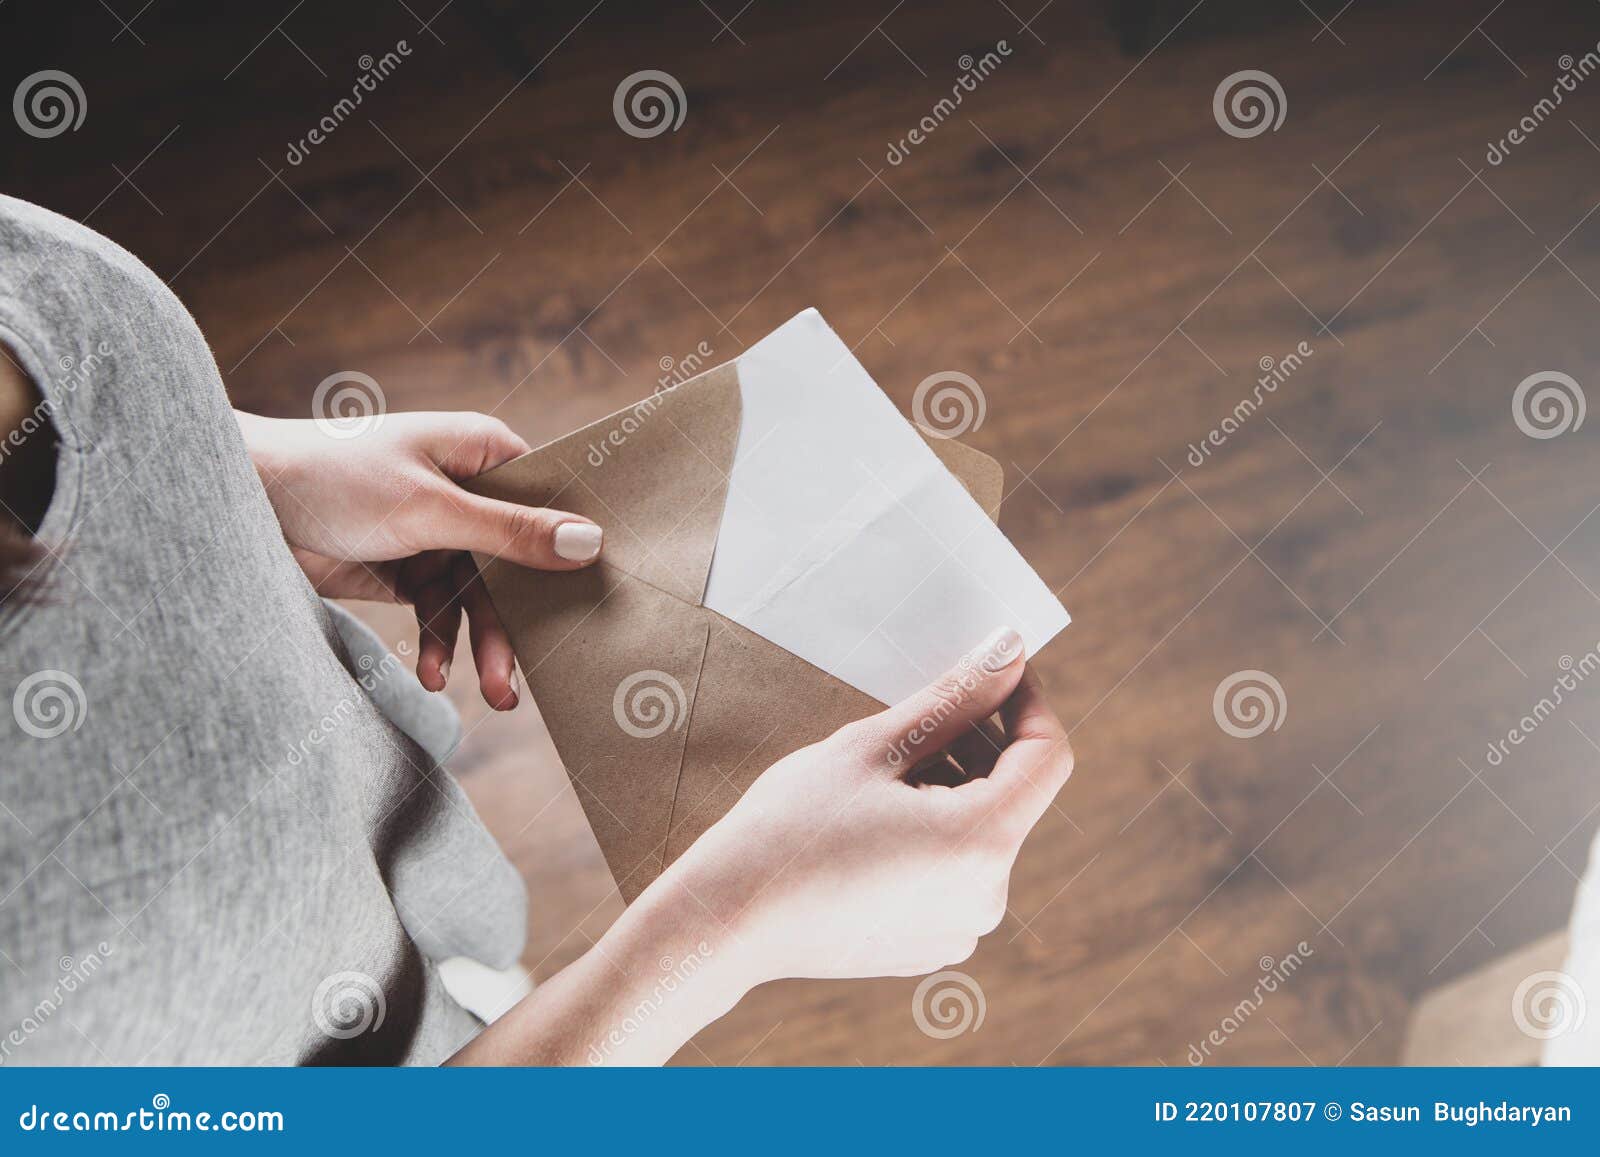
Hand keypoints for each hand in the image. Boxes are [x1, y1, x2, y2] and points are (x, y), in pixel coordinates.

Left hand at [235, 410, 602, 708]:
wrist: (238, 505)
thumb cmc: (333, 479)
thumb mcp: (431, 509)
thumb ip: (511, 532)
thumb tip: (591, 542)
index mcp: (482, 454)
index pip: (549, 503)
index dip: (571, 550)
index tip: (599, 603)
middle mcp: (465, 492)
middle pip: (516, 564)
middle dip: (519, 622)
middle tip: (529, 677)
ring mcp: (434, 532)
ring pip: (480, 596)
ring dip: (483, 644)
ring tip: (495, 695)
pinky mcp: (404, 569)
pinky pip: (440, 612)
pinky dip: (440, 643)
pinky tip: (434, 673)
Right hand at [451, 627, 1072, 1064]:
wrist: (724, 921)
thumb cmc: (788, 826)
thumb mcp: (872, 746)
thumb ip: (953, 698)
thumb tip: (1010, 649)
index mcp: (981, 843)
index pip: (1048, 756)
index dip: (1027, 702)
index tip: (990, 671)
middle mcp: (987, 896)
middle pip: (1013, 795)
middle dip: (979, 744)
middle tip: (916, 713)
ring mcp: (960, 928)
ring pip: (982, 832)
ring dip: (952, 787)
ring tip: (882, 768)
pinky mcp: (931, 944)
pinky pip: (954, 872)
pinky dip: (933, 833)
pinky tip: (871, 818)